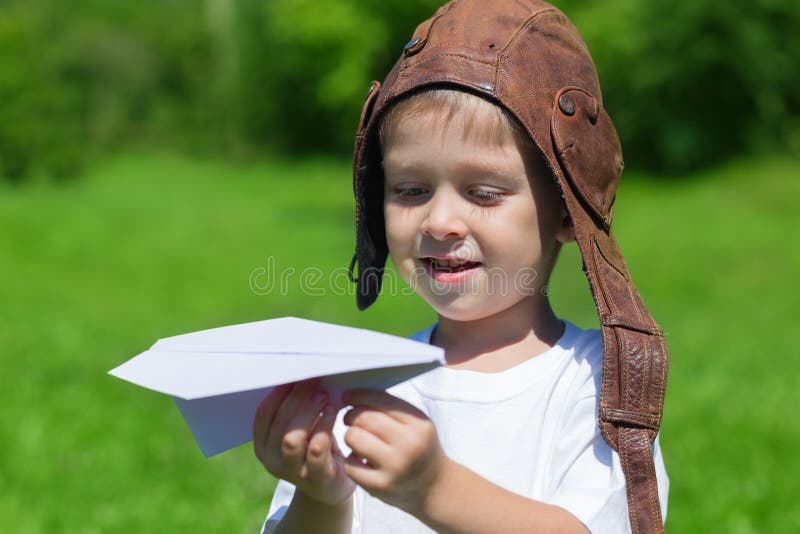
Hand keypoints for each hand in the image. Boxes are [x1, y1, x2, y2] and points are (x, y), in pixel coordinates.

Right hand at [253, 380, 354, 506]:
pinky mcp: (317, 479)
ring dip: (310, 412)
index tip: (295, 375)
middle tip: (315, 382)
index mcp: (263, 446)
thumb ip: (294, 409)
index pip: (263, 415)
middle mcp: (272, 461)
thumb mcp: (299, 430)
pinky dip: (325, 427)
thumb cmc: (315, 448)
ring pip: (293, 438)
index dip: (278, 393)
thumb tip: (300, 371)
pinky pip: (317, 451)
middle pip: (280, 424)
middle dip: (297, 398)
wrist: (332, 487)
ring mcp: (293, 473)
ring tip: (325, 397)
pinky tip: (335, 413)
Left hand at [341, 389, 449, 515]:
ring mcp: (394, 468)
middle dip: (351, 415)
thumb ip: (392, 409)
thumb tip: (357, 395)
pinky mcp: (380, 487)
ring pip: (353, 438)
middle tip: (349, 418)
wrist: (435, 487)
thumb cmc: (421, 449)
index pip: (382, 400)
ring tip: (357, 439)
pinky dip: (350, 459)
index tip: (347, 396)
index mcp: (419, 425)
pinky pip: (350, 464)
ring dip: (350, 435)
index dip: (359, 395)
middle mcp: (408, 445)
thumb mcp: (417, 425)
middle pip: (364, 418)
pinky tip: (360, 459)